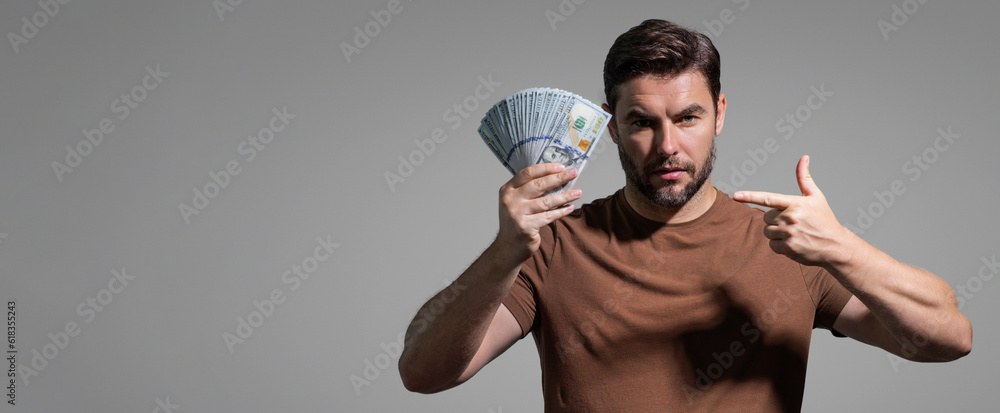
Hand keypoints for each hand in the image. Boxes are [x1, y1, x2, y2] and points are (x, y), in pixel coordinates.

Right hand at [495, 163, 581, 262]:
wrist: (508, 247)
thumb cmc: (516, 221)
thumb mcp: (516, 202)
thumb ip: (529, 190)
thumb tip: (555, 177)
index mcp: (508, 190)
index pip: (528, 173)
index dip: (546, 168)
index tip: (561, 167)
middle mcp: (510, 200)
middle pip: (538, 185)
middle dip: (559, 178)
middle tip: (573, 174)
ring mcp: (517, 214)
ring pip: (546, 201)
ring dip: (565, 196)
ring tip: (578, 193)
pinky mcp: (526, 226)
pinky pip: (548, 216)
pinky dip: (561, 212)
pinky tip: (570, 207)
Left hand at [733, 155, 854, 266]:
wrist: (835, 246)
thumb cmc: (824, 219)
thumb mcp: (816, 197)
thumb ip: (804, 178)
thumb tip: (803, 157)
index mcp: (796, 203)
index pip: (768, 198)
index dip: (750, 196)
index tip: (735, 196)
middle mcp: (790, 218)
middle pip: (766, 217)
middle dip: (775, 219)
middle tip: (793, 222)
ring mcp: (789, 234)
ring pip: (767, 231)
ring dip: (776, 232)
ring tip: (794, 233)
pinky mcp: (788, 248)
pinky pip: (771, 245)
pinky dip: (779, 245)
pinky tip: (794, 243)